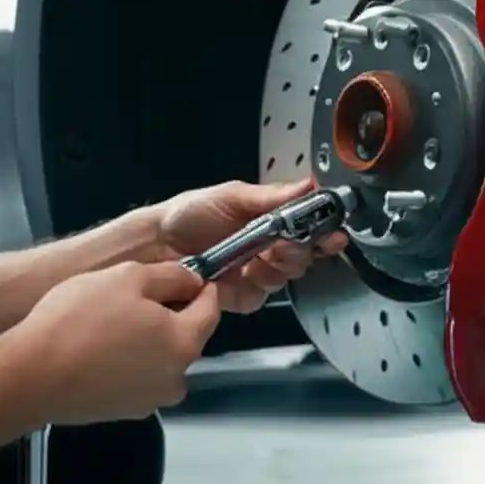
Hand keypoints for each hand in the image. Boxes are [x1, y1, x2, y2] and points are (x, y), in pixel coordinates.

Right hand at [16, 261, 219, 424]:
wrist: (29, 376)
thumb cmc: (76, 323)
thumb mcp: (127, 277)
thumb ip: (170, 276)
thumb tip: (192, 280)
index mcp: (184, 343)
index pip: (211, 311)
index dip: (203, 291)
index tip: (196, 280)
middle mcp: (176, 377)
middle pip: (186, 337)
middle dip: (169, 316)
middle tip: (137, 299)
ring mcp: (150, 399)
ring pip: (161, 359)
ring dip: (147, 342)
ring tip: (112, 325)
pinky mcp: (124, 412)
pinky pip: (137, 379)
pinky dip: (127, 364)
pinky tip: (100, 351)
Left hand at [153, 179, 347, 312]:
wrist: (153, 246)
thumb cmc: (186, 215)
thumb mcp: (229, 196)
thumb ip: (271, 196)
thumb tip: (308, 185)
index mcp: (270, 220)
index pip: (310, 227)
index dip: (324, 232)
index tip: (330, 235)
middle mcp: (267, 247)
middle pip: (304, 255)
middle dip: (298, 251)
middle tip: (281, 245)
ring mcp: (255, 273)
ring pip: (285, 277)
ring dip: (273, 269)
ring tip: (254, 260)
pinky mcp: (241, 296)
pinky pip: (260, 298)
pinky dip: (251, 289)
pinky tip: (237, 278)